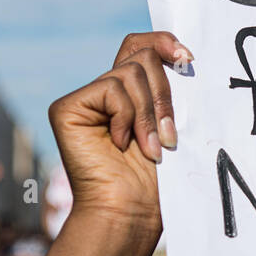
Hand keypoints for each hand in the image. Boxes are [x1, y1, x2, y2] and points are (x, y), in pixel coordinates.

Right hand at [48, 32, 190, 226]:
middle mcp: (104, 92)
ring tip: (152, 149)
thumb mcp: (171, 126)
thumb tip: (186, 55)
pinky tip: (121, 145)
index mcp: (129, 94)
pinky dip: (126, 117)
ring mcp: (84, 100)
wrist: (130, 213)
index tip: (188, 58)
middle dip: (164, 95)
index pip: (141, 46)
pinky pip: (112, 89)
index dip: (163, 42)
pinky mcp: (66, 108)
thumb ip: (170, 91)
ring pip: (130, 73)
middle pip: (141, 57)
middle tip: (170, 136)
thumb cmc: (156, 182)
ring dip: (149, 115)